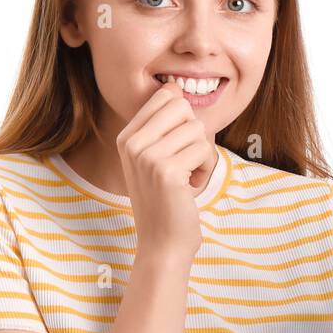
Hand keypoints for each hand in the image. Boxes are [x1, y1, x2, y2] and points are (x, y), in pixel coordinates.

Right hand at [116, 80, 214, 260]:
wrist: (162, 244)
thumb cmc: (167, 202)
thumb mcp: (156, 158)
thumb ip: (163, 126)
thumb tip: (176, 88)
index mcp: (126, 136)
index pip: (166, 95)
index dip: (184, 119)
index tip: (176, 148)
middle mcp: (131, 143)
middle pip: (183, 107)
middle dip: (195, 135)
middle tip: (185, 162)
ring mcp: (147, 156)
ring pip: (197, 130)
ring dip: (202, 156)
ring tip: (187, 178)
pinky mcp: (167, 171)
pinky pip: (204, 150)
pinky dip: (206, 169)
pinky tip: (191, 187)